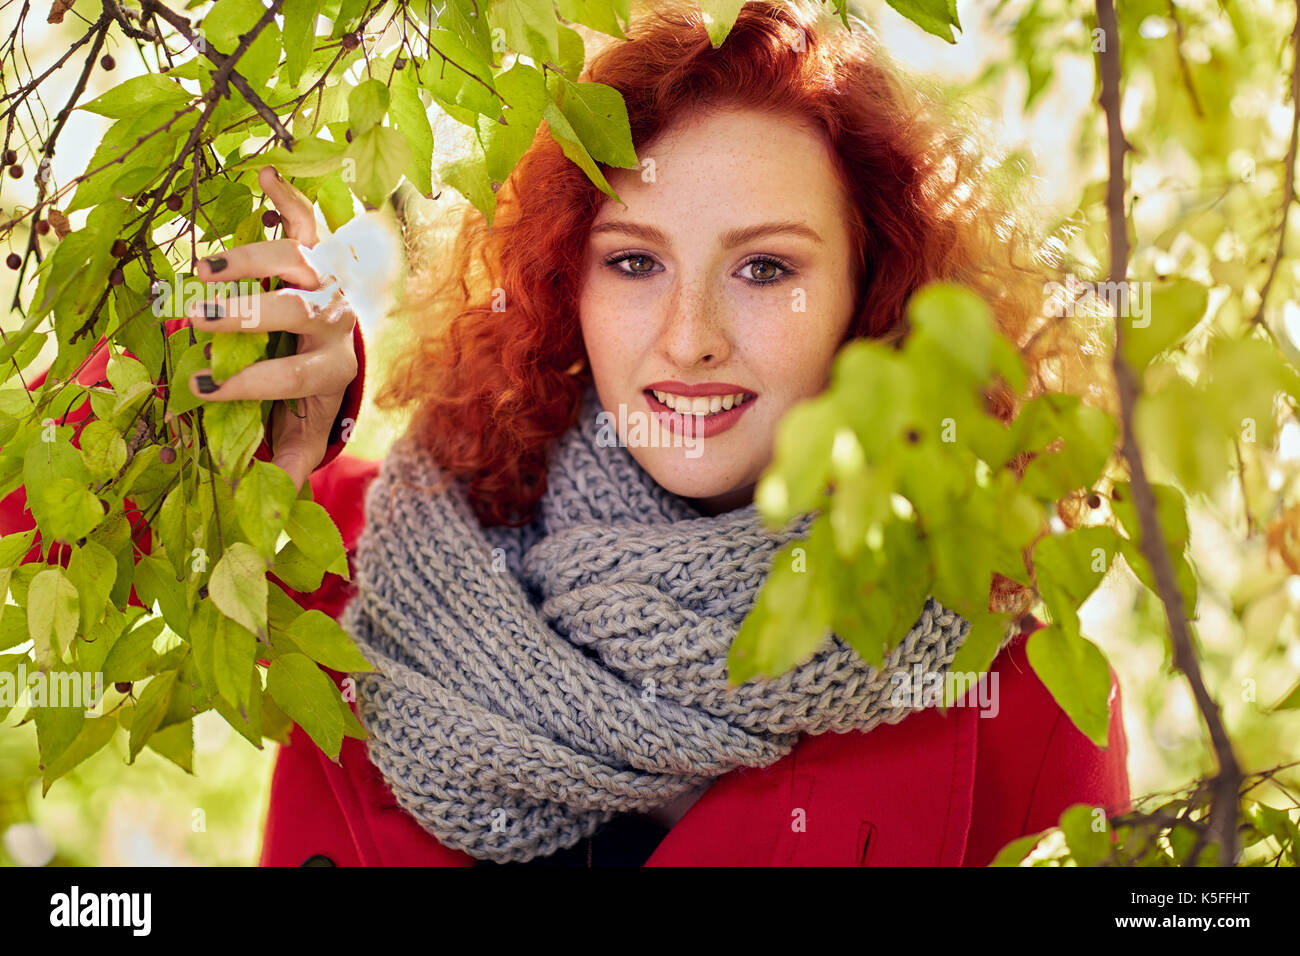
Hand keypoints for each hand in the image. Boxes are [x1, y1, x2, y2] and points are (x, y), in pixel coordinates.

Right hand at [187, 165, 358, 491]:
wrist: (341, 349)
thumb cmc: (308, 395)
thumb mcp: (300, 435)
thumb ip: (281, 472)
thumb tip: (265, 531)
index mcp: (331, 370)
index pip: (295, 377)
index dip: (252, 385)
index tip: (201, 388)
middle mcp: (337, 322)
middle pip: (302, 311)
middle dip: (249, 314)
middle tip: (195, 317)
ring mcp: (331, 282)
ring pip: (302, 261)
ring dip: (253, 260)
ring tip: (202, 268)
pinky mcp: (321, 251)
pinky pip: (310, 219)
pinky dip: (289, 196)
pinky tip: (264, 172)